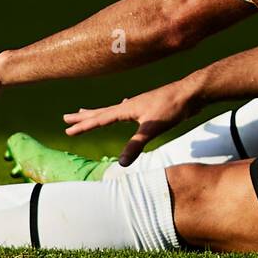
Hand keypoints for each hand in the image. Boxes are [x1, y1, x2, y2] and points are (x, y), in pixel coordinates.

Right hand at [63, 76, 200, 166]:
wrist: (191, 93)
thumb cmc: (172, 107)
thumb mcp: (152, 128)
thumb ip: (135, 145)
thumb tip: (120, 164)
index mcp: (126, 109)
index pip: (100, 119)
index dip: (83, 127)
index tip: (67, 131)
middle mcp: (129, 105)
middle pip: (101, 111)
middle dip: (83, 116)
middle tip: (66, 118)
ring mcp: (138, 104)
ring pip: (112, 109)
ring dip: (97, 112)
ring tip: (85, 111)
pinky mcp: (148, 106)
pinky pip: (127, 108)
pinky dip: (119, 109)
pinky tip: (123, 105)